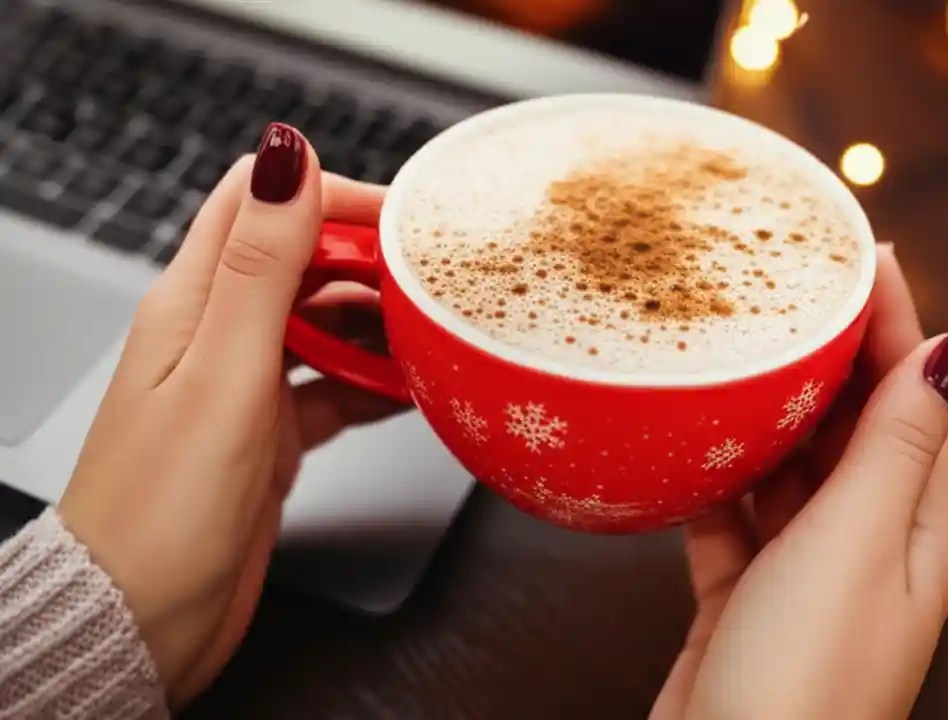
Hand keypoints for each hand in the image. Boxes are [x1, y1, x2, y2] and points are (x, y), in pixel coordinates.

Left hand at [58, 126, 401, 705]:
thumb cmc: (162, 510)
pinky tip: (409, 392)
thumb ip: (262, 267)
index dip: (334, 194)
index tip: (403, 215)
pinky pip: (334, 387)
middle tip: (434, 283)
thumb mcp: (225, 373)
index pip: (263, 204)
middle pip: (304, 262)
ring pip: (325, 325)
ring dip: (378, 323)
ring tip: (431, 336)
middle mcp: (218, 335)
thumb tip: (284, 159)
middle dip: (371, 261)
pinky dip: (374, 384)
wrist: (142, 618)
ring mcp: (245, 385)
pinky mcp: (269, 433)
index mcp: (194, 302)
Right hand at [652, 245, 947, 719]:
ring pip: (788, 471)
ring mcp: (800, 580)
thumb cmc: (803, 680)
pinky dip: (714, 481)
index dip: (893, 323)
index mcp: (915, 533)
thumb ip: (898, 447)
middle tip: (787, 285)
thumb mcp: (856, 544)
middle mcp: (866, 552)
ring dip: (768, 413)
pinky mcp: (739, 605)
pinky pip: (730, 520)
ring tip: (737, 346)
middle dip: (826, 356)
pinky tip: (692, 445)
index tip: (862, 252)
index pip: (914, 401)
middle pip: (852, 430)